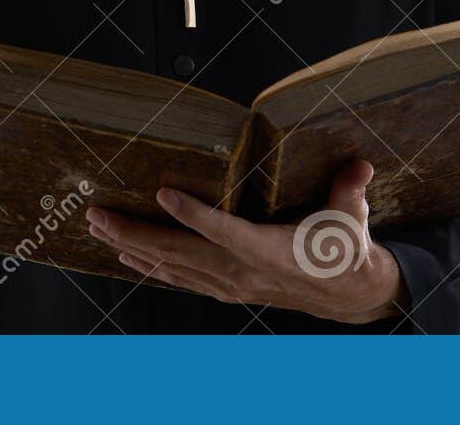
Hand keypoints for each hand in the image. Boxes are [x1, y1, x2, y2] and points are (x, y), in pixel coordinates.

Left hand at [85, 159, 409, 325]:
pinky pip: (180, 278)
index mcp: (273, 252)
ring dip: (132, 248)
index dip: (195, 216)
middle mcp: (245, 272)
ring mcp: (232, 284)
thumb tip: (361, 166)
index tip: (163, 194)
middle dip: (136, 234)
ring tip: (98, 228)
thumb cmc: (345, 248)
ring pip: (173, 268)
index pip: (228, 232)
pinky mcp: (227, 288)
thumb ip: (351, 190)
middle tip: (98, 214)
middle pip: (182, 254)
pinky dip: (150, 266)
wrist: (349, 294)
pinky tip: (125, 255)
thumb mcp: (352, 218)